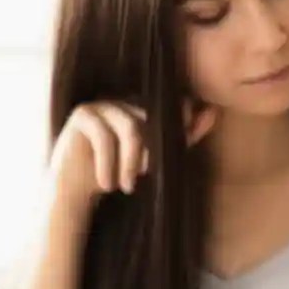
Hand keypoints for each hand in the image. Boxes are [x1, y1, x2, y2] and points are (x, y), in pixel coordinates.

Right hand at [50, 100, 217, 200]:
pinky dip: (108, 164)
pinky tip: (106, 186)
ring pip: (130, 128)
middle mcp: (124, 100)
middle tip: (139, 179)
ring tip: (126, 187)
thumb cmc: (118, 172)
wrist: (75, 188)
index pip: (167, 110)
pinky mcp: (82, 114)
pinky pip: (103, 136)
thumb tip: (213, 112)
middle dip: (149, 155)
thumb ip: (182, 137)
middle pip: (150, 121)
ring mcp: (102, 104)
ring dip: (130, 162)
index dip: (172, 132)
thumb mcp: (154, 158)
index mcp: (142, 107)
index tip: (160, 164)